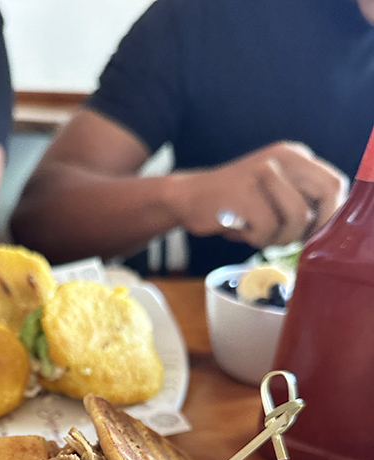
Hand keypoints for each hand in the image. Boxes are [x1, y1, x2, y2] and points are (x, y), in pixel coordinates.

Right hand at [170, 142, 348, 247]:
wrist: (189, 196)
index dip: (331, 213)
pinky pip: (267, 229)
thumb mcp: (274, 189)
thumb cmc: (234, 202)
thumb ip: (301, 198)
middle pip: (325, 195)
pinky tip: (241, 232)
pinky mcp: (244, 195)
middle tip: (299, 241)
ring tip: (260, 235)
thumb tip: (328, 225)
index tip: (316, 233)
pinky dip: (256, 239)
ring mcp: (262, 174)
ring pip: (297, 217)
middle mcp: (282, 159)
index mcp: (294, 155)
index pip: (334, 183)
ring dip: (281, 238)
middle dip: (315, 225)